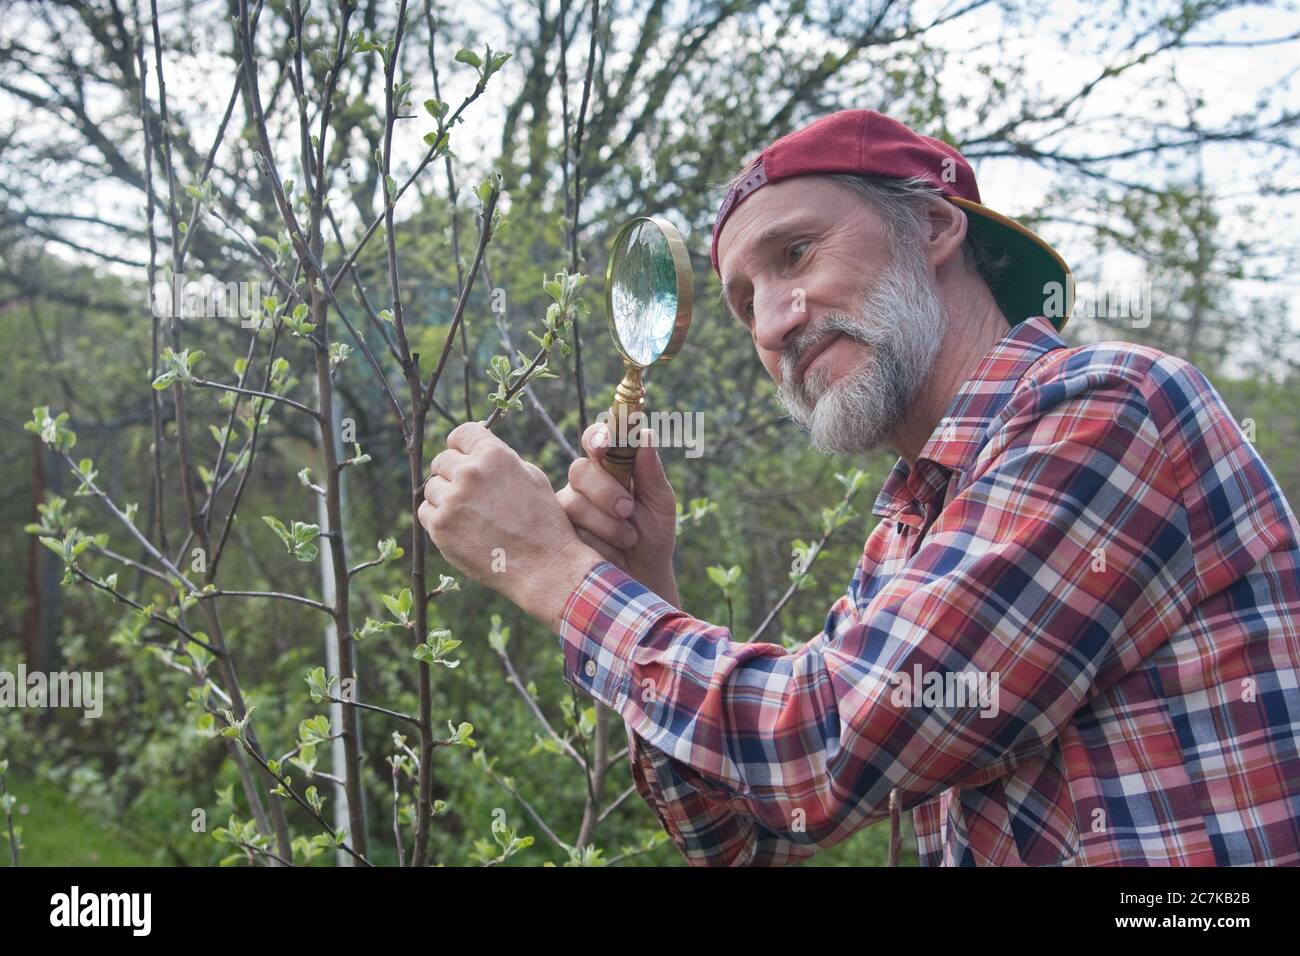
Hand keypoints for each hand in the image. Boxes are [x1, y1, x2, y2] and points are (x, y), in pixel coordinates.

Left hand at [420, 422, 600, 627]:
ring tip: (469, 515)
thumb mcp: (531, 477)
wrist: (544, 566)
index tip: (462, 455)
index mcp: (494, 456)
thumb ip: (499, 460)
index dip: (461, 445)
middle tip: (469, 494)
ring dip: (445, 497)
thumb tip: (474, 452)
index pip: (461, 434)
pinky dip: (438, 519)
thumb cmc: (543, 522)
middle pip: (441, 461)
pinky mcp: (440, 527)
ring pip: (431, 488)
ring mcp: (452, 501)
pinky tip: (460, 528)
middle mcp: (470, 473)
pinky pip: (425, 512)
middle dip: (453, 473)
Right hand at [557, 422, 679, 606]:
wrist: (642, 580)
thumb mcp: (660, 504)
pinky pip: (566, 530)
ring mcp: (567, 508)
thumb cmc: (653, 537)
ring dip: (605, 523)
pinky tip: (609, 553)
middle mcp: (585, 484)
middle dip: (605, 490)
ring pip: (573, 502)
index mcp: (610, 468)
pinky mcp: (557, 534)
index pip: (596, 440)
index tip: (605, 443)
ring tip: (629, 539)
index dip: (597, 436)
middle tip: (628, 509)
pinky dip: (595, 541)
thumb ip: (651, 472)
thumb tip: (646, 434)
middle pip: (580, 470)